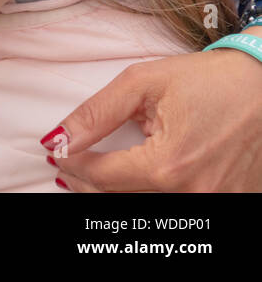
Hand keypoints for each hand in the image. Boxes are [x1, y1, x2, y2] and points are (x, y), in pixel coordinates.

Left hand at [42, 31, 261, 191]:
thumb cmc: (209, 79)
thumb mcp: (143, 83)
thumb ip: (96, 114)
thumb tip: (57, 139)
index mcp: (168, 166)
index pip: (103, 178)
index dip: (73, 166)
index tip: (55, 154)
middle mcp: (194, 194)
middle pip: (123, 200)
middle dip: (89, 184)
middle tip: (68, 168)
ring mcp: (217, 203)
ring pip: (149, 208)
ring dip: (118, 193)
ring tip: (93, 176)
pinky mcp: (233, 201)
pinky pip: (181, 206)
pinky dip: (152, 195)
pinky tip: (136, 179)